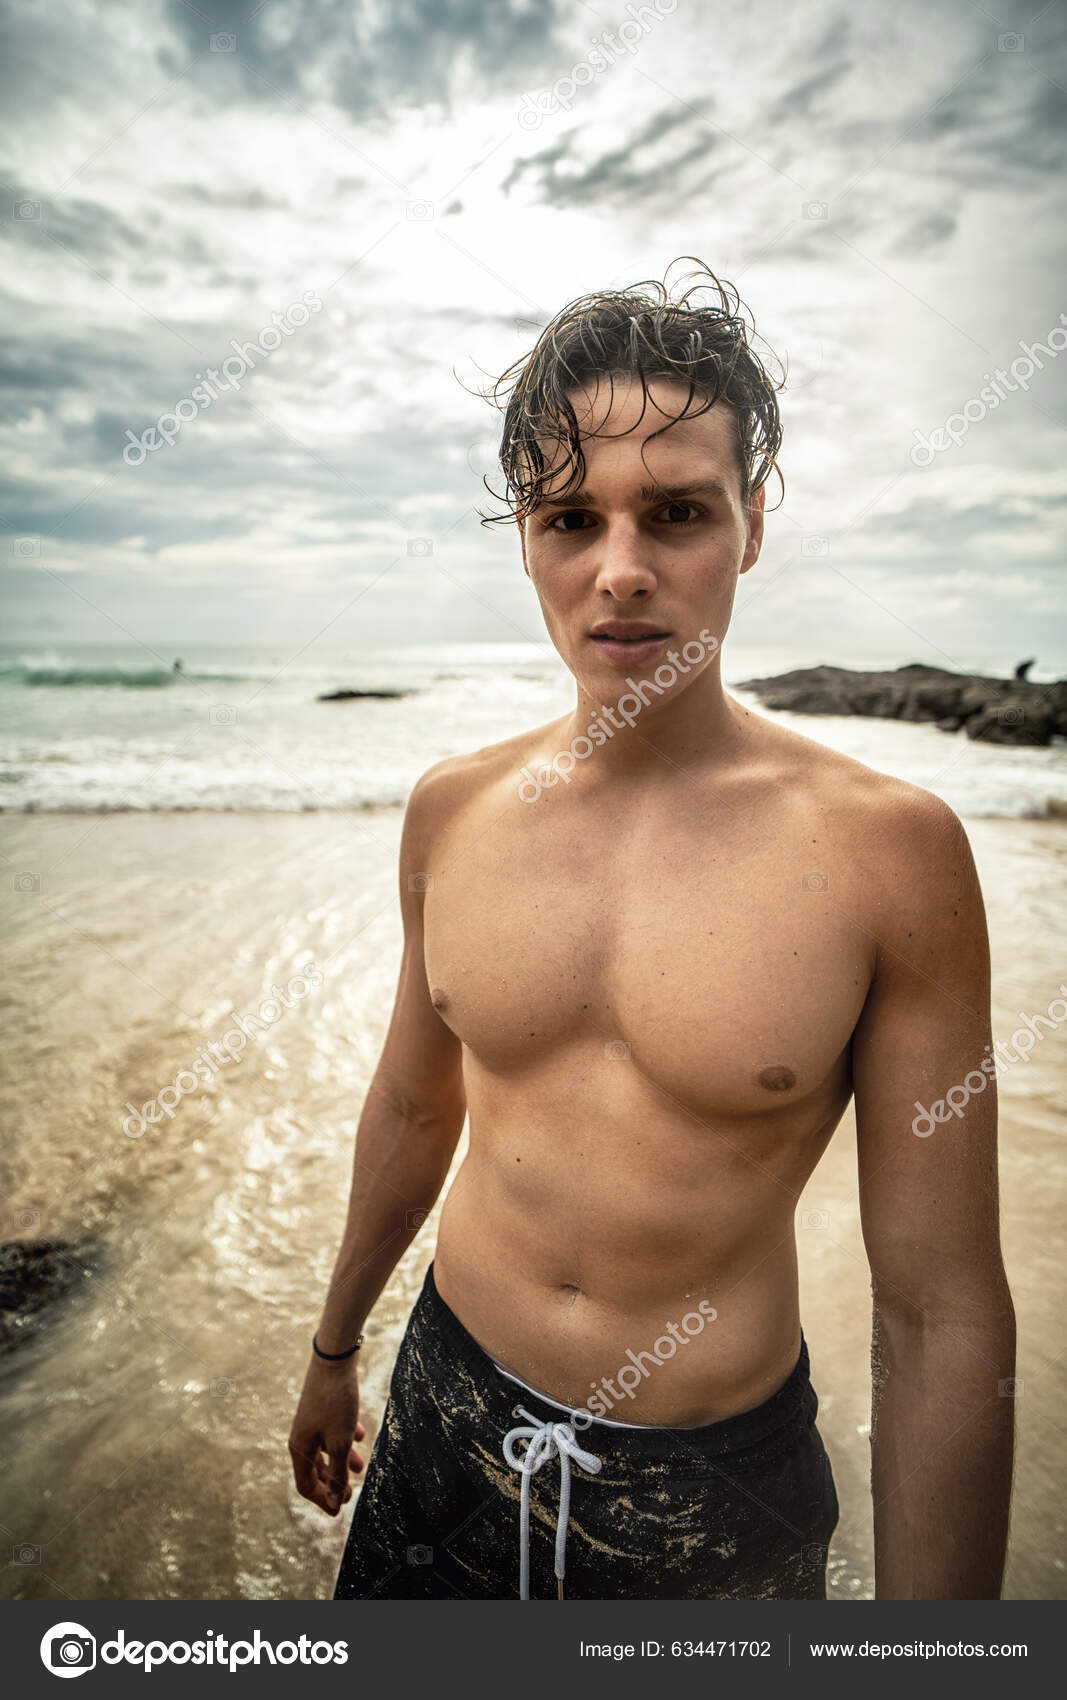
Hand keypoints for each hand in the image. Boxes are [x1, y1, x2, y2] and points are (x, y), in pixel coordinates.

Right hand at [288, 1355, 366, 1516]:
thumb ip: (338, 1474)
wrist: (335, 1359)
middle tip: (352, 1493)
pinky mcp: (322, 1408)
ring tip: (360, 1466)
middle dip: (334, 1482)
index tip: (340, 1512)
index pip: (306, 1485)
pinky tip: (360, 1436)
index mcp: (299, 1448)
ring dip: (342, 1461)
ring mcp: (311, 1421)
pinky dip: (345, 1438)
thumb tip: (336, 1503)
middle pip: (315, 1469)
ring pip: (326, 1450)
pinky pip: (332, 1431)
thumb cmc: (335, 1403)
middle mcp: (302, 1436)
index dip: (323, 1500)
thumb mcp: (340, 1442)